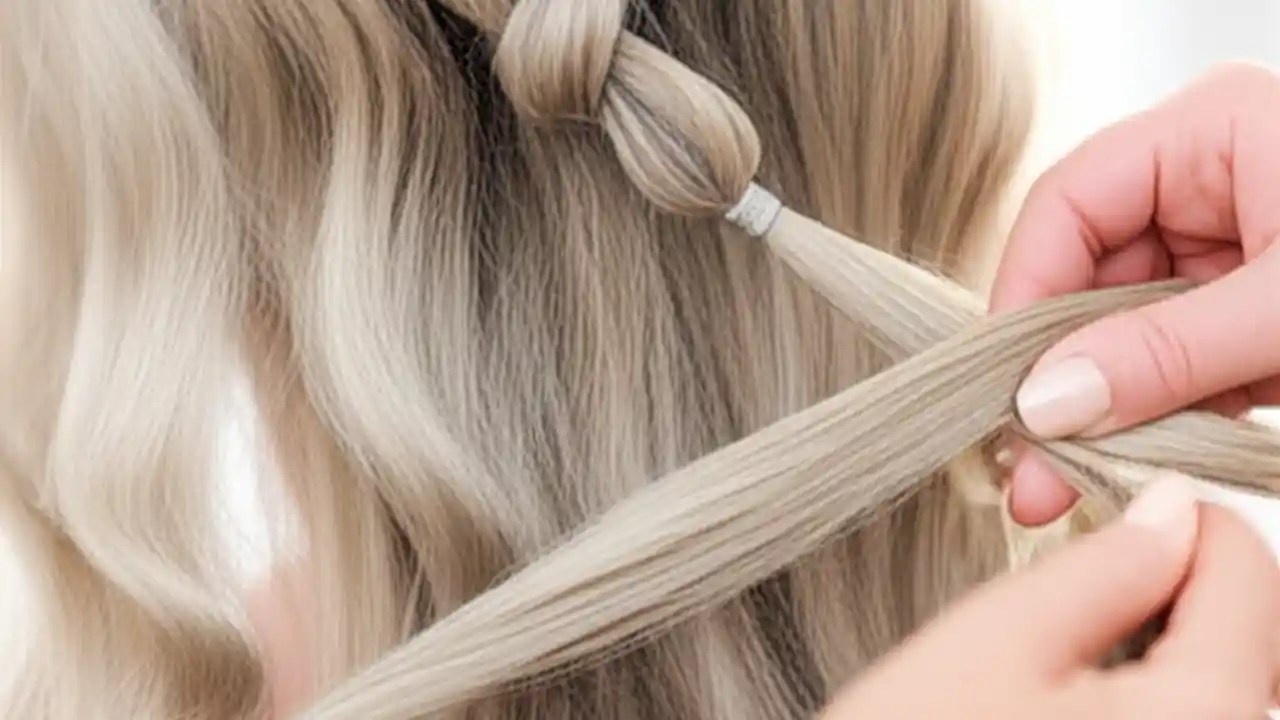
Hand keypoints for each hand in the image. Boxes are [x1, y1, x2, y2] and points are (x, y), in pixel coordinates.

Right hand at [822, 479, 1279, 719]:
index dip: (1174, 515)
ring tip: (1046, 647)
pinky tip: (1055, 701)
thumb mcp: (997, 640)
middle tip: (1062, 570)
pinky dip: (1132, 692)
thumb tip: (1172, 508)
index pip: (1247, 565)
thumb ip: (1106, 565)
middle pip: (1241, 629)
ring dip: (1143, 638)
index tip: (1101, 506)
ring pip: (1209, 680)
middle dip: (1160, 579)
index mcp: (1211, 719)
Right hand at [989, 63, 1279, 525]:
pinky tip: (1142, 460)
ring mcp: (1231, 243)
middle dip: (1060, 374)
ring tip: (1081, 483)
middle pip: (1087, 273)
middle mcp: (1208, 179)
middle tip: (1034, 471)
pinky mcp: (1253, 304)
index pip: (1069, 204)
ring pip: (1124, 325)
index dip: (1023, 298)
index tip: (1007, 394)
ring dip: (1106, 406)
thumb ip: (1166, 352)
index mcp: (1211, 132)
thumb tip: (1048, 403)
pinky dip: (1161, 413)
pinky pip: (1175, 357)